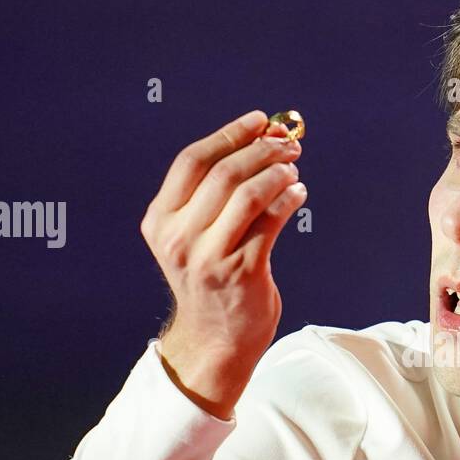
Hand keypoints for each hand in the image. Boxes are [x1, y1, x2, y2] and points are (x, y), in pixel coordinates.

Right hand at [140, 110, 306, 416]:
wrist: (215, 339)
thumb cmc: (211, 280)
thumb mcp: (194, 237)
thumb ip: (214, 196)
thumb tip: (261, 139)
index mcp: (161, 221)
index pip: (192, 161)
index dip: (229, 135)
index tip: (259, 121)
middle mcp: (180, 238)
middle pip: (223, 173)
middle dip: (261, 150)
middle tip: (288, 144)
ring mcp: (209, 257)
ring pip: (248, 194)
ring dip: (277, 173)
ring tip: (293, 169)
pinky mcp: (242, 272)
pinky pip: (271, 221)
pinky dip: (289, 200)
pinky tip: (298, 194)